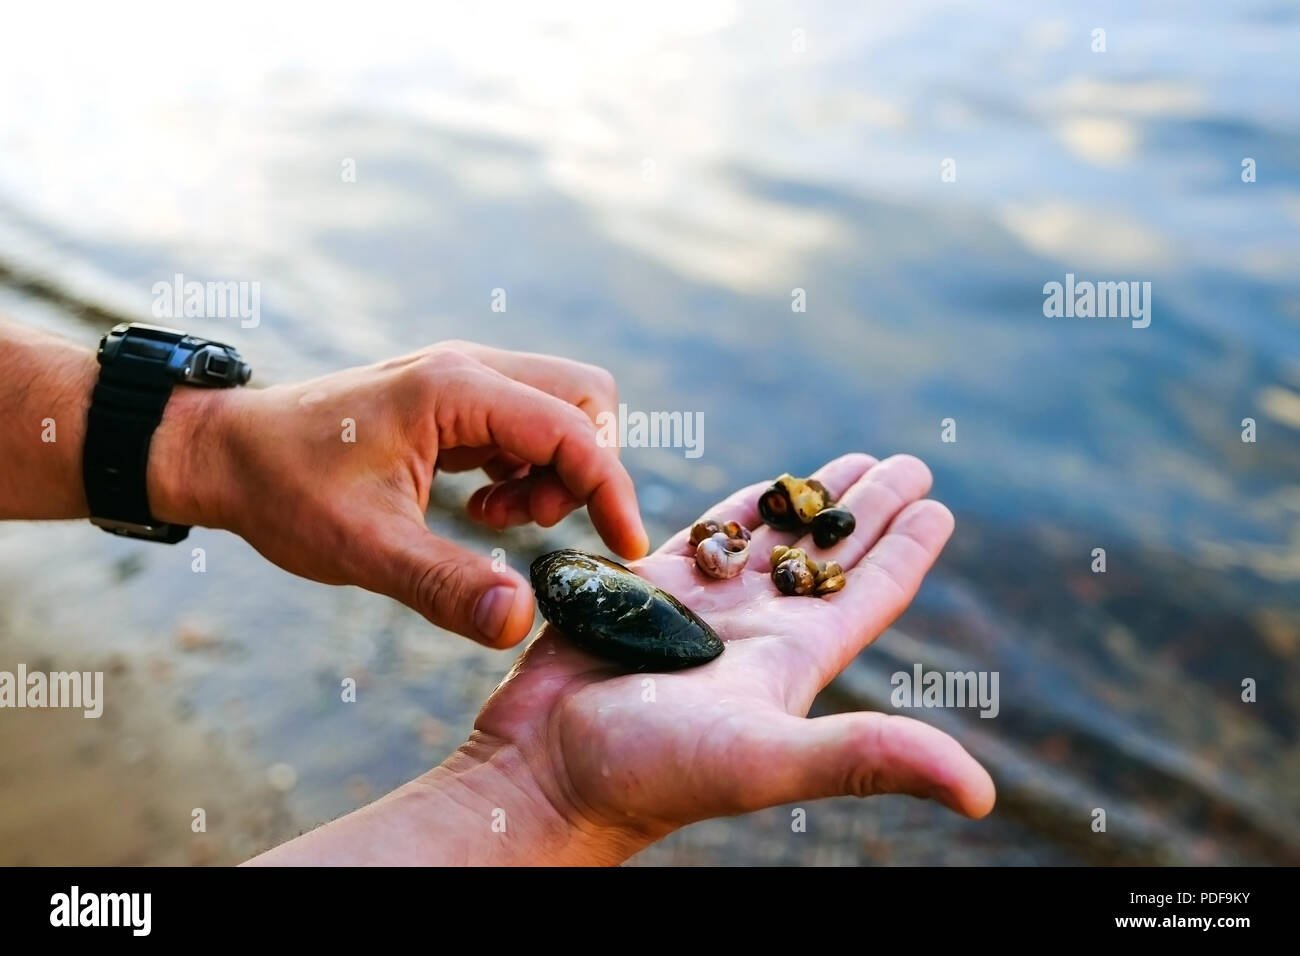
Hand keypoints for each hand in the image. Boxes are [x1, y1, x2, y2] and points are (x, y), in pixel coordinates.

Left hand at [149, 341, 648, 646]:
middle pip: (584, 398)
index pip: (573, 428)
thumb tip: (521, 622)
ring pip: (561, 409)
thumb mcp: (363, 548)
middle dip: (585, 467)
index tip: (625, 548)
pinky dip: (526, 469)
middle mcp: (469, 370)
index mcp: (455, 389)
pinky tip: (476, 507)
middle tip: (536, 525)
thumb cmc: (284, 489)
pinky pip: (526, 424)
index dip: (612, 489)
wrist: (224, 453)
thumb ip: (445, 584)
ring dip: (554, 471)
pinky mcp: (454, 402)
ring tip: (492, 520)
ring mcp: (462, 381)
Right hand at [468, 452, 994, 852]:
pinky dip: (737, 510)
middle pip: (830, 554)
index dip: (907, 549)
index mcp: (796, 656)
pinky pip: (704, 537)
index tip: (941, 507)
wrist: (550, 770)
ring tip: (849, 462)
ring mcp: (702, 609)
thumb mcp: (769, 758)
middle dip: (870, 508)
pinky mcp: (646, 593)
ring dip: (811, 502)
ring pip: (772, 539)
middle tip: (910, 463)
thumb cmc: (654, 770)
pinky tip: (761, 491)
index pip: (869, 591)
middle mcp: (757, 629)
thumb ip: (867, 758)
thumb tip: (984, 795)